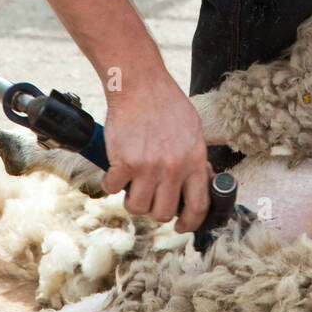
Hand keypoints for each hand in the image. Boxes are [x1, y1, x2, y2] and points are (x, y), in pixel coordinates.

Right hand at [102, 65, 210, 233]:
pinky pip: (113, 188)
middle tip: (148, 198)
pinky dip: (110, 182)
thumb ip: (195, 159)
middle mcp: (174, 168)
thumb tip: (200, 184)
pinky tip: (114, 169)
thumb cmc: (166, 104)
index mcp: (194, 160)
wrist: (140, 84)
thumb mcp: (193, 131)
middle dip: (154, 211)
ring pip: (137, 207)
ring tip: (131, 185)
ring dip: (132, 200)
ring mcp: (148, 167)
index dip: (190, 223)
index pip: (198, 205)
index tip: (181, 227)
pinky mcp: (123, 162)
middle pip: (163, 213)